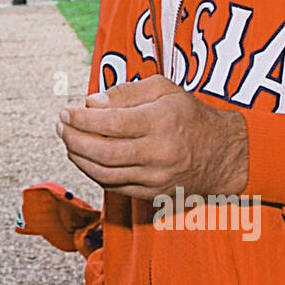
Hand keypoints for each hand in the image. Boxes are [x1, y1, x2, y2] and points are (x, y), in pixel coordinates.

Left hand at [56, 75, 247, 199]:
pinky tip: (85, 159)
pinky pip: (114, 187)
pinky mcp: (152, 194)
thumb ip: (126, 92)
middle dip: (73, 139)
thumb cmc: (189, 115)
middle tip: (60, 127)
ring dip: (78, 158)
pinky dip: (94, 173)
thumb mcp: (165, 89)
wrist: (223, 155)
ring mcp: (155, 178)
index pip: (110, 122)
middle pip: (102, 151)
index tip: (65, 111)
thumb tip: (91, 101)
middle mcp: (158, 153)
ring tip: (68, 142)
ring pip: (104, 173)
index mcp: (160, 122)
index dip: (81, 118)